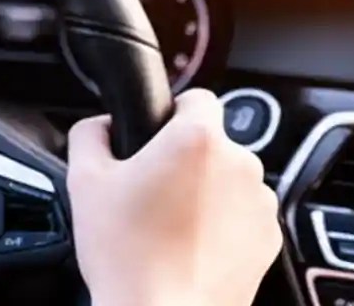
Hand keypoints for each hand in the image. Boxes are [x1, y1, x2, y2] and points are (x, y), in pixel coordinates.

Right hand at [67, 89, 281, 305]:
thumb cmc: (127, 256)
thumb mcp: (85, 182)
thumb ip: (91, 134)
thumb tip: (101, 125)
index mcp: (198, 139)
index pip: (196, 97)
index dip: (172, 113)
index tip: (157, 137)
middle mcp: (240, 163)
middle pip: (213, 142)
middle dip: (186, 159)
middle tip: (153, 191)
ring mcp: (260, 203)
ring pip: (230, 179)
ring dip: (208, 192)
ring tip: (171, 225)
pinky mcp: (269, 238)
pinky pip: (244, 215)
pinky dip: (224, 224)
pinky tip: (192, 246)